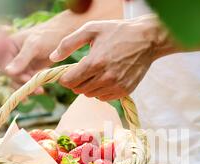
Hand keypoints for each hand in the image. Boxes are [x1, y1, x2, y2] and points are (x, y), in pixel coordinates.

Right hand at [4, 19, 77, 91]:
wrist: (62, 35)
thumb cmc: (47, 35)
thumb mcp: (33, 45)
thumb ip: (21, 59)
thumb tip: (7, 72)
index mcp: (8, 47)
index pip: (4, 65)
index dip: (14, 75)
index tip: (26, 79)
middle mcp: (12, 57)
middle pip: (12, 76)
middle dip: (23, 83)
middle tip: (37, 89)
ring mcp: (21, 65)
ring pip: (19, 81)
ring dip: (28, 88)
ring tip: (40, 91)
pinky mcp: (30, 70)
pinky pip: (28, 82)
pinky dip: (33, 86)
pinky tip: (40, 90)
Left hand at [49, 15, 167, 100]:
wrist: (147, 40)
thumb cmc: (117, 32)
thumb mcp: (91, 30)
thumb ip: (68, 43)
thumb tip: (52, 58)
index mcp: (94, 63)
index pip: (69, 82)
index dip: (65, 77)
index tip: (68, 72)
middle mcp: (105, 78)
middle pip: (78, 89)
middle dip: (76, 81)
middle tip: (83, 69)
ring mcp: (116, 86)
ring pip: (90, 95)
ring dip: (89, 86)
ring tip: (96, 72)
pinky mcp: (124, 91)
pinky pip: (104, 98)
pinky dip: (101, 90)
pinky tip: (106, 78)